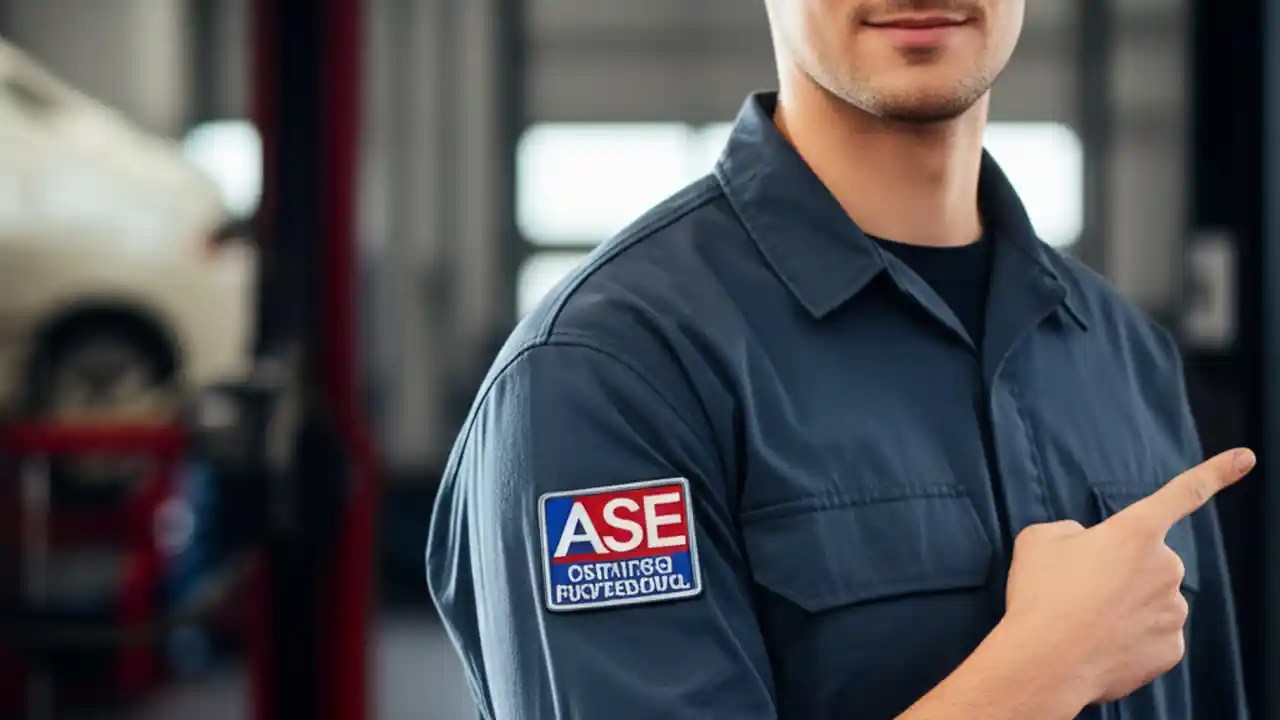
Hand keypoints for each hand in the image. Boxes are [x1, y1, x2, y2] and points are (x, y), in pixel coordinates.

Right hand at [1002, 448, 1254, 703]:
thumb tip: (1085, 544)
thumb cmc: (1041, 595)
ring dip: (1125, 606)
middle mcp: (1165, 567)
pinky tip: (1100, 643)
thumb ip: (1071, 532)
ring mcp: (1172, 611)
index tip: (1246, 457)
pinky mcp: (1170, 649)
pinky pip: (1154, 635)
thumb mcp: (1039, 540)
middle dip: (1123, 572)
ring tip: (1084, 620)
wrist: (1045, 662)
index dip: (1216, 472)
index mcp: (1134, 532)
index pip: (1181, 494)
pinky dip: (1130, 639)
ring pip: (1152, 600)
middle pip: (1149, 562)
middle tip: (1080, 590)